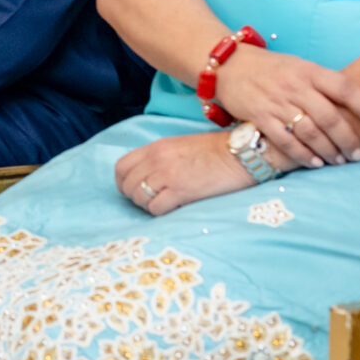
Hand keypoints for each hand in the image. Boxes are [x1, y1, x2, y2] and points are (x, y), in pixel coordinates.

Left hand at [113, 129, 254, 215]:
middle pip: (128, 185)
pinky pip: (156, 208)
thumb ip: (159, 158)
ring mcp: (167, 175)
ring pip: (139, 198)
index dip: (123, 182)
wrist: (239, 154)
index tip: (132, 190)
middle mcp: (156, 160)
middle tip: (151, 201)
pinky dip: (161, 212)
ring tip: (164, 204)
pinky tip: (175, 208)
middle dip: (135, 197)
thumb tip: (147, 176)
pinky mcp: (180, 191)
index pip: (121, 167)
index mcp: (155, 147)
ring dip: (148, 206)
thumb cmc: (213, 151)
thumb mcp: (179, 146)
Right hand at [212, 48, 359, 169]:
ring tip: (338, 161)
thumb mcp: (298, 66)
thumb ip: (322, 84)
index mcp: (308, 70)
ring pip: (310, 132)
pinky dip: (303, 155)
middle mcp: (294, 85)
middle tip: (357, 155)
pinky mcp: (258, 116)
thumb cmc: (270, 68)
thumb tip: (354, 108)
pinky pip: (285, 141)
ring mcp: (276, 101)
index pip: (344, 87)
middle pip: (329, 117)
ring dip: (328, 151)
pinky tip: (314, 162)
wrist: (226, 64)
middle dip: (348, 140)